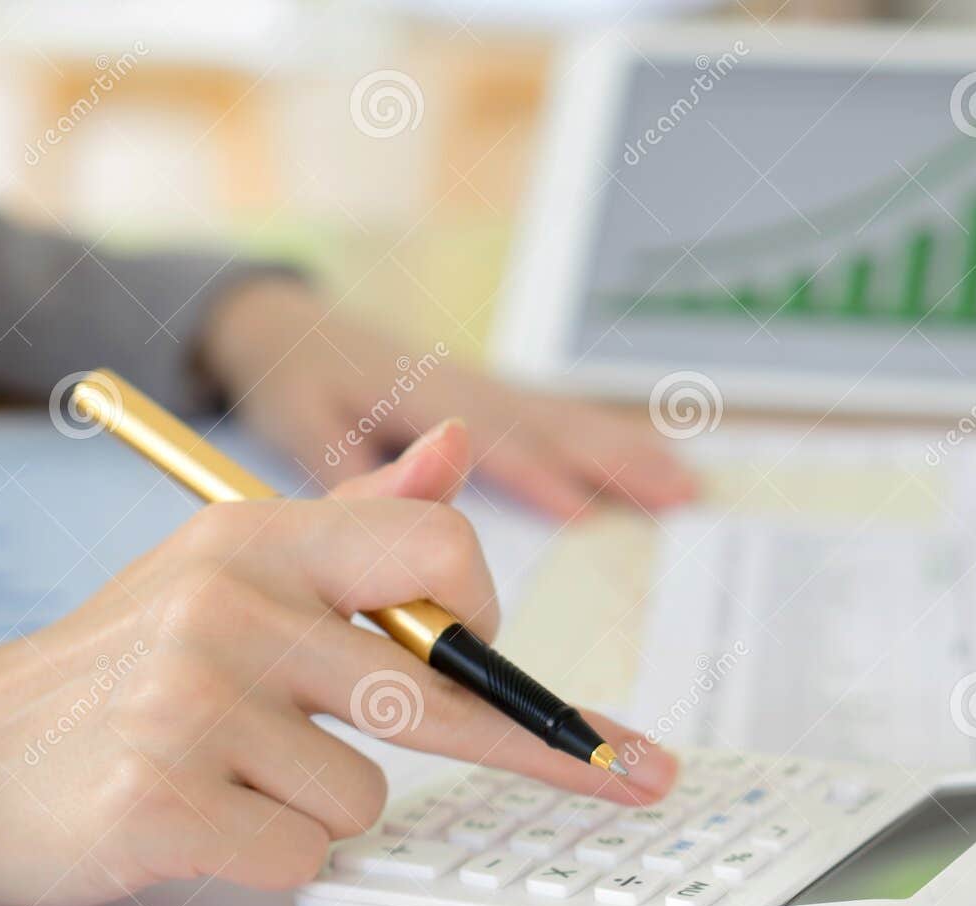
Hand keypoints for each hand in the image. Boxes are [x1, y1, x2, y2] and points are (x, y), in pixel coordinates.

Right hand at [0, 421, 676, 905]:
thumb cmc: (121, 666)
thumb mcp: (228, 570)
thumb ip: (355, 522)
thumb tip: (455, 455)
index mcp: (257, 537)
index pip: (434, 553)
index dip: (492, 621)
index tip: (511, 667)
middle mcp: (229, 604)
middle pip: (433, 688)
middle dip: (543, 744)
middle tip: (634, 775)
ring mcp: (190, 701)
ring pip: (363, 794)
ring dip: (319, 807)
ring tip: (231, 778)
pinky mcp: (158, 799)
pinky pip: (300, 857)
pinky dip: (266, 856)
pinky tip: (195, 821)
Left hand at [199, 278, 698, 517]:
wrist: (288, 324)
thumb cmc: (295, 379)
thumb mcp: (302, 420)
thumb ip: (351, 460)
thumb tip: (415, 487)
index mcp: (420, 396)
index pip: (488, 439)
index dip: (534, 475)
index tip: (582, 511)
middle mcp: (466, 389)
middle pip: (551, 426)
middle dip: (615, 461)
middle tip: (679, 493)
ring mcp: (485, 390)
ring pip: (567, 421)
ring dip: (628, 452)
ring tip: (686, 484)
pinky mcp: (491, 399)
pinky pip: (560, 418)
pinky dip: (610, 439)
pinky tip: (650, 460)